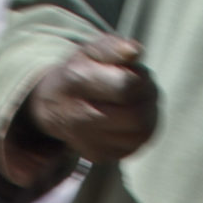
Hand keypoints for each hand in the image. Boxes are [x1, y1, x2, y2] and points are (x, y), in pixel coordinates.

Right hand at [24, 35, 158, 164]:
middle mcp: (79, 117)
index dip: (140, 78)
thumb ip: (113, 46)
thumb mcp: (90, 51)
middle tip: (144, 87)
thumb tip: (135, 51)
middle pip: (135, 116)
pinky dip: (142, 130)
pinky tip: (132, 116)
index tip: (135, 72)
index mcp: (78, 81)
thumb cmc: (80, 72)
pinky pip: (136, 145)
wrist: (53, 106)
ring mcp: (89, 141)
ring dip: (149, 114)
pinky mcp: (99, 156)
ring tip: (138, 99)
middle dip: (148, 99)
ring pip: (140, 134)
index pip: (126, 87)